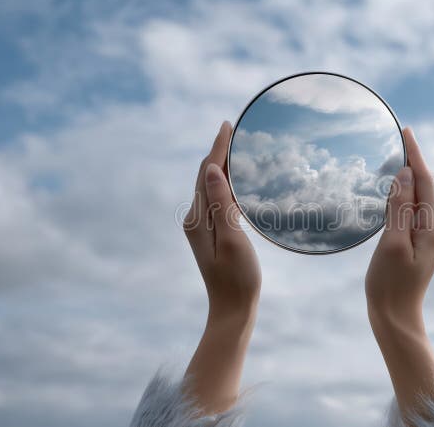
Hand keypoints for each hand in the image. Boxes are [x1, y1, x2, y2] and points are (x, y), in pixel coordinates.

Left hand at [182, 121, 260, 413]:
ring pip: (210, 184)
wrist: (231, 308)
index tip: (228, 124)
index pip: (207, 172)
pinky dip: (226, 181)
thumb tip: (212, 169)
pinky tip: (237, 179)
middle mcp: (196, 218)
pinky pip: (216, 197)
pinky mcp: (211, 232)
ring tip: (237, 146)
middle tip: (235, 129)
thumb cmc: (237, 277)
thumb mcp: (232, 239)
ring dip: (222, 164)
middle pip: (205, 174)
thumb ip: (221, 204)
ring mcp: (202, 226)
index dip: (219, 147)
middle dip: (219, 151)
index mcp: (199, 217)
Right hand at [365, 127, 433, 421]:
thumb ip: (399, 208)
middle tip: (399, 138)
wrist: (396, 317)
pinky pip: (414, 209)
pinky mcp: (418, 244)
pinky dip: (405, 193)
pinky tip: (395, 190)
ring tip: (396, 156)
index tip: (406, 131)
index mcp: (432, 227)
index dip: (415, 155)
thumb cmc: (389, 283)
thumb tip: (404, 174)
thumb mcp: (392, 243)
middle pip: (426, 186)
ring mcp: (428, 237)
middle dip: (414, 161)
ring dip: (410, 176)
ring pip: (420, 197)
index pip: (425, 181)